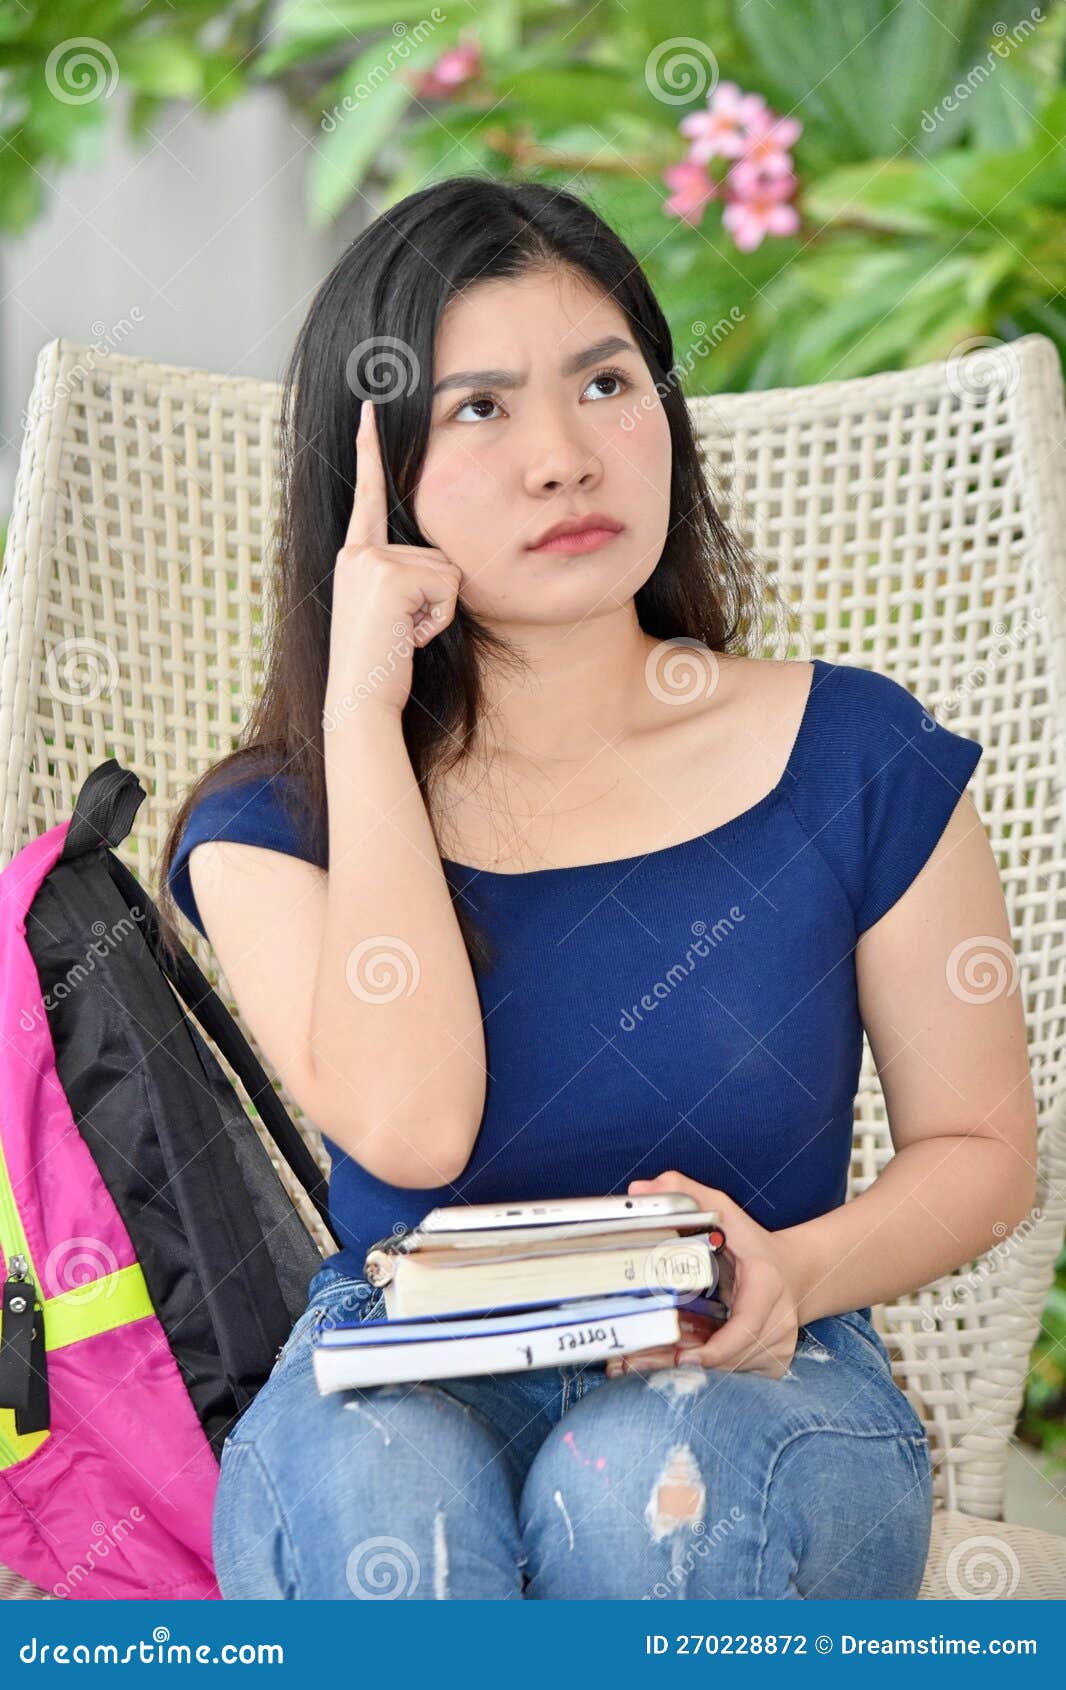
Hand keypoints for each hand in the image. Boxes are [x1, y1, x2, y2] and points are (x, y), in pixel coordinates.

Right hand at [324, 400, 462, 723]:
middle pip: (438, 553)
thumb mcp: (391, 613)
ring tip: (401, 636)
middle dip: (436, 598)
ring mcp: (369, 560)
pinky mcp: (388, 575)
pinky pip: (446, 587)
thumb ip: (404, 578)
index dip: (368, 451)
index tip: (369, 408)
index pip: (368, 495)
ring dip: (437, 612)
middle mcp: (357, 551)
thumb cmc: (381, 665)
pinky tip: (406, 637)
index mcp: (355, 556)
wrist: (359, 699)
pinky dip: (437, 620)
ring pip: (447, 571)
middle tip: (401, 632)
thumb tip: (441, 567)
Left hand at [605, 1171, 800, 1379]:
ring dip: (691, 1371)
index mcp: (767, 1284)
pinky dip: (706, 1374)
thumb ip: (684, 1192)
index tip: (685, 1357)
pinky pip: (735, 1379)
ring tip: (649, 1363)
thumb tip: (640, 1191)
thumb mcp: (723, 1210)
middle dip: (686, 1361)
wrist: (797, 1273)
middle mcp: (780, 1321)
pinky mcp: (774, 1366)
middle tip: (641, 1363)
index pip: (748, 1324)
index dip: (718, 1347)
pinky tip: (679, 1363)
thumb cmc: (752, 1243)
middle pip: (731, 1356)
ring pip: (730, 1373)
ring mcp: (780, 1348)